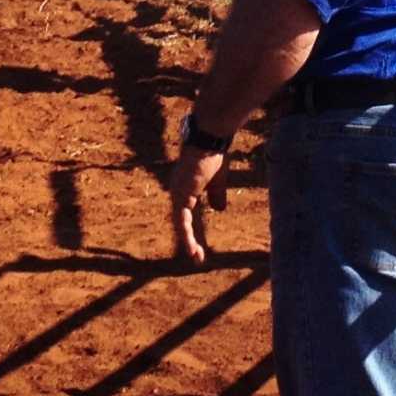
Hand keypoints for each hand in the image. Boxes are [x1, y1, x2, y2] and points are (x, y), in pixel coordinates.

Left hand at [168, 147, 228, 263]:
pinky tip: (192, 248)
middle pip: (180, 222)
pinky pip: (182, 220)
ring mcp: (177, 193)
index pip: (185, 214)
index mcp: (185, 188)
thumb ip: (216, 195)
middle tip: (198, 257)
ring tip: (197, 257)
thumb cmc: (213, 153)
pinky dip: (186, 235)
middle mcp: (177, 191)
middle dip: (188, 241)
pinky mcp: (181, 194)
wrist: (209, 138)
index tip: (199, 246)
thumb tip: (219, 209)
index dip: (191, 230)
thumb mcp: (218, 180)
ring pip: (180, 224)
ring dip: (188, 242)